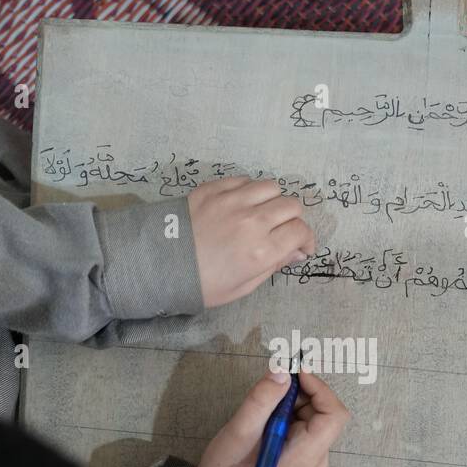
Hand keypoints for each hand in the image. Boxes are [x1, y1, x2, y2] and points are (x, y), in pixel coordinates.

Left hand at [187, 177, 315, 307]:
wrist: (160, 265)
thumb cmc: (203, 283)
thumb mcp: (243, 286)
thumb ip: (273, 265)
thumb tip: (297, 251)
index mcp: (261, 250)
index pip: (300, 231)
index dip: (306, 239)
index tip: (301, 246)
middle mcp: (252, 221)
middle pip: (291, 205)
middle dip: (293, 219)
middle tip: (282, 230)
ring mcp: (232, 201)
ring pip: (271, 187)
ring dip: (273, 200)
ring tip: (262, 213)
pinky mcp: (214, 189)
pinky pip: (244, 180)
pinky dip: (249, 191)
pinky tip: (241, 205)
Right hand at [188, 367, 349, 466]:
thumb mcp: (241, 429)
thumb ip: (263, 399)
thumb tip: (283, 372)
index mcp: (307, 455)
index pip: (334, 415)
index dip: (320, 389)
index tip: (296, 373)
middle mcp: (316, 459)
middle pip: (324, 413)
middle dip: (301, 395)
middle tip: (271, 390)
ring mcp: (310, 460)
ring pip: (314, 418)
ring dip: (293, 404)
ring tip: (263, 410)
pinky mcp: (301, 458)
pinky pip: (304, 427)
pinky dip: (289, 414)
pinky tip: (266, 421)